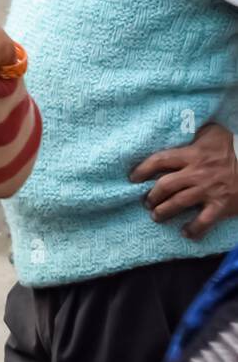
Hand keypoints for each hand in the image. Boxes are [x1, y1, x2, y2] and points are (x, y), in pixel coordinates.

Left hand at [130, 122, 237, 238]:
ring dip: (164, 212)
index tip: (133, 178)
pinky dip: (194, 229)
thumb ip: (193, 132)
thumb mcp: (212, 132)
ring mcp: (208, 190)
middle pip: (165, 186)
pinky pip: (204, 221)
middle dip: (152, 195)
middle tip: (146, 202)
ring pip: (179, 203)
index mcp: (191, 155)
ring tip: (156, 217)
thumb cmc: (233, 146)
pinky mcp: (222, 205)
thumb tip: (179, 127)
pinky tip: (186, 234)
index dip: (143, 169)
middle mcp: (196, 173)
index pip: (160, 160)